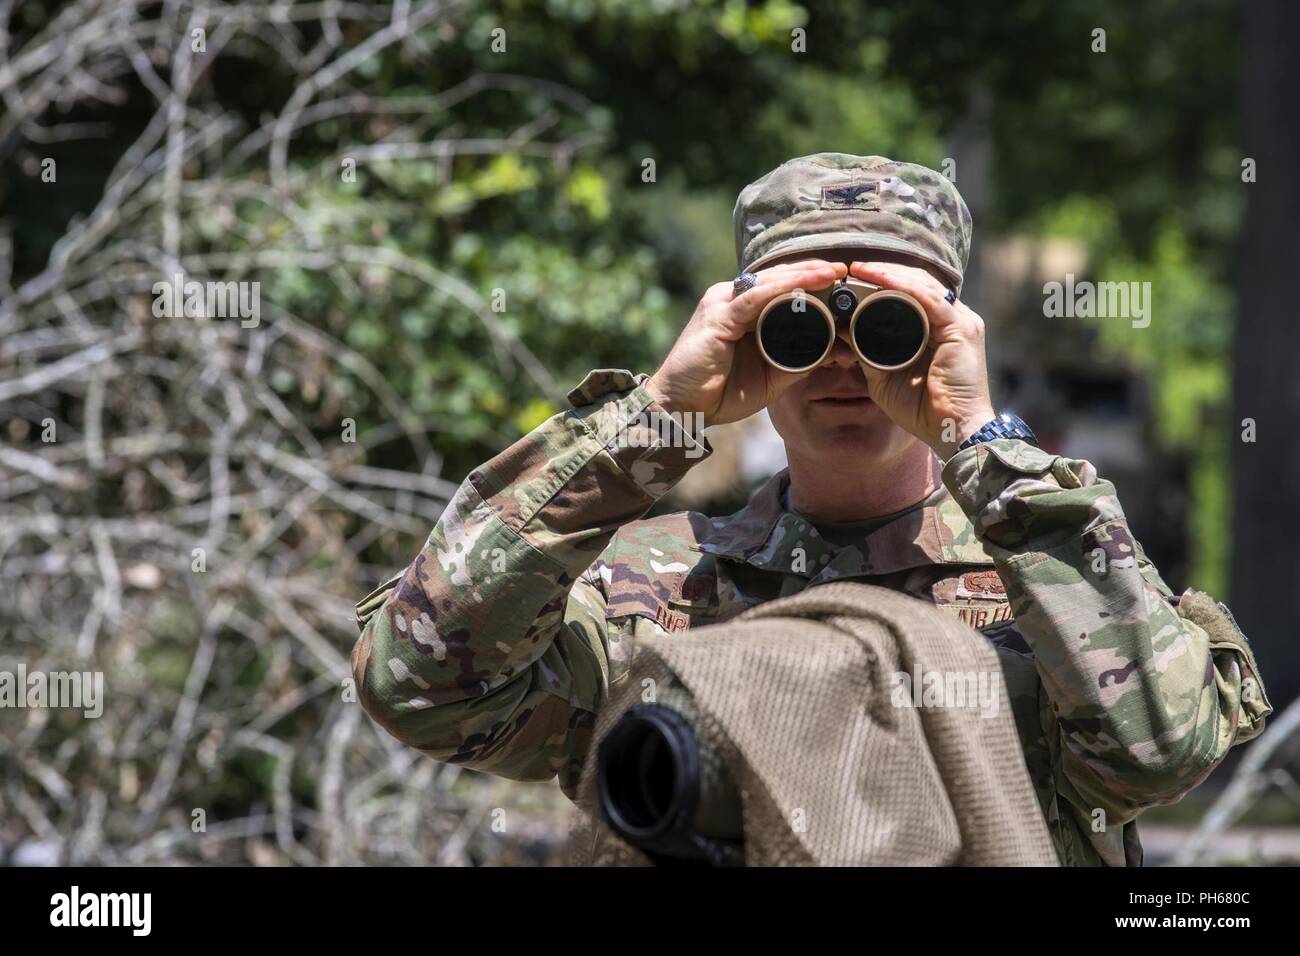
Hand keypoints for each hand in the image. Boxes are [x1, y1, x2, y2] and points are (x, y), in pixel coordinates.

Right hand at [646, 259, 848, 425]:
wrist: (683, 408)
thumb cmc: (720, 393)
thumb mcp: (770, 376)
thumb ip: (796, 360)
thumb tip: (831, 351)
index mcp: (741, 310)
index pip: (780, 288)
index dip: (810, 282)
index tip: (841, 283)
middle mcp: (730, 299)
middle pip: (778, 278)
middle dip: (812, 272)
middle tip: (845, 269)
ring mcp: (723, 304)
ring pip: (770, 282)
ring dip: (803, 275)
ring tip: (833, 272)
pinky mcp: (719, 316)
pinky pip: (756, 297)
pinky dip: (783, 289)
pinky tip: (807, 283)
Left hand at [848, 261, 994, 457]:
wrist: (953, 432)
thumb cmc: (922, 410)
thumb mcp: (884, 376)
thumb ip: (867, 351)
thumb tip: (841, 329)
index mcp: (938, 328)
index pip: (911, 292)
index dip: (883, 282)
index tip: (853, 278)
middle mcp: (952, 319)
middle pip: (916, 283)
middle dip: (883, 272)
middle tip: (852, 269)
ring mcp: (960, 321)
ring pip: (921, 285)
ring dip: (888, 274)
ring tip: (859, 270)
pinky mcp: (961, 329)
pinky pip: (928, 298)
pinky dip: (901, 286)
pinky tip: (879, 279)